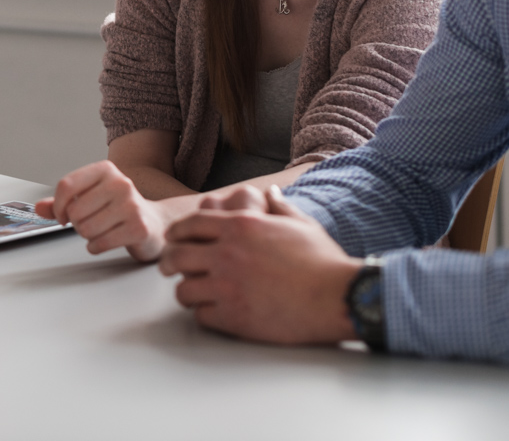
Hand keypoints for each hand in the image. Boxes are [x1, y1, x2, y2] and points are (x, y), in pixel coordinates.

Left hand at [36, 160, 166, 261]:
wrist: (154, 222)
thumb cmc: (117, 209)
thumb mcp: (89, 198)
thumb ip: (62, 202)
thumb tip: (37, 208)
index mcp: (105, 169)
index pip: (66, 185)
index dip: (57, 206)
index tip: (61, 216)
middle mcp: (120, 183)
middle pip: (75, 211)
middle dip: (76, 224)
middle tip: (88, 223)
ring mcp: (131, 205)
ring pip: (86, 229)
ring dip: (87, 236)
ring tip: (100, 230)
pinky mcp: (138, 227)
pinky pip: (100, 243)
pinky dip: (96, 247)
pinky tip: (105, 241)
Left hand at [158, 185, 361, 344]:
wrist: (338, 298)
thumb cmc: (323, 262)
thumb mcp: (300, 224)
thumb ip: (278, 206)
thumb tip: (270, 192)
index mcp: (240, 226)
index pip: (190, 224)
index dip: (176, 232)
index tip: (173, 239)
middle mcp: (228, 254)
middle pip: (177, 256)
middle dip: (170, 262)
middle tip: (171, 268)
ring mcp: (228, 287)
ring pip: (184, 289)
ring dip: (187, 291)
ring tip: (196, 294)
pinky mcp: (234, 317)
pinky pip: (201, 316)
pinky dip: (205, 315)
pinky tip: (215, 313)